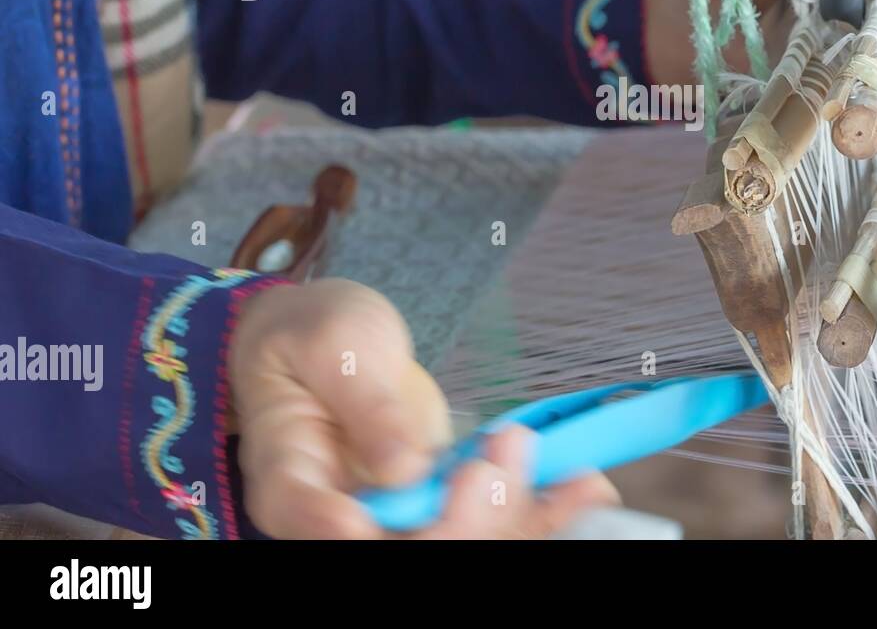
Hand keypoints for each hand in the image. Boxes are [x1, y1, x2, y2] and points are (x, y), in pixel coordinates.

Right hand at [229, 278, 617, 537]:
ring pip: (457, 540)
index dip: (358, 528)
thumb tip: (403, 467)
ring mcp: (397, 515)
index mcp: (289, 479)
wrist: (337, 340)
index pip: (314, 522)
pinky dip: (542, 508)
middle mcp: (342, 515)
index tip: (407, 487)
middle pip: (400, 545)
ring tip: (574, 479)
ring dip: (517, 517)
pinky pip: (492, 520)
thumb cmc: (316, 335)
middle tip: (503, 456)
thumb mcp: (333, 345)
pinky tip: (583, 485)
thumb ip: (366, 404)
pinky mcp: (443, 503)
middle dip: (462, 521)